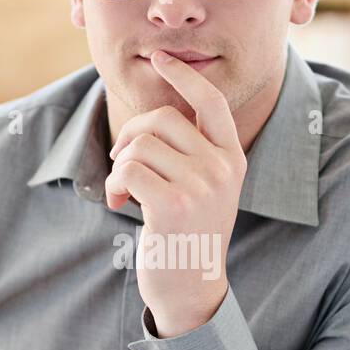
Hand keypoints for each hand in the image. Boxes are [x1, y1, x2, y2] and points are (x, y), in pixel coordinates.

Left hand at [106, 50, 247, 336]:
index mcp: (233, 158)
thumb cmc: (188, 236)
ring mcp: (201, 186)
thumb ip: (192, 153)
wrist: (191, 289)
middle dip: (131, 134)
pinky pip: (129, 169)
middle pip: (163, 119)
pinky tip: (122, 203)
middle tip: (122, 160)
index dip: (184, 75)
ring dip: (121, 165)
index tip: (161, 60)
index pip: (212, 101)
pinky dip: (117, 183)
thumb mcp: (205, 189)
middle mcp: (223, 168)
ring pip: (141, 144)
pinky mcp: (173, 205)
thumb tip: (151, 120)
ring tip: (124, 190)